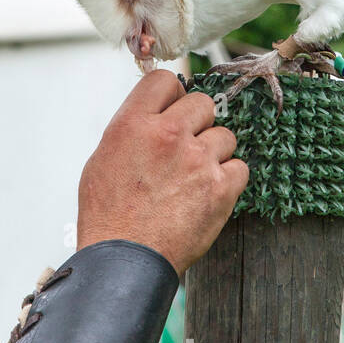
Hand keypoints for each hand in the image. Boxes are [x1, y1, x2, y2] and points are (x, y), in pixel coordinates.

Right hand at [76, 70, 247, 274]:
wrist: (125, 261)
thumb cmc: (108, 216)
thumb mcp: (102, 160)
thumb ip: (132, 131)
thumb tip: (153, 117)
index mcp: (132, 124)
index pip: (165, 81)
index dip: (171, 97)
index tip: (171, 112)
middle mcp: (167, 134)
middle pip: (202, 103)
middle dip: (196, 124)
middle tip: (184, 150)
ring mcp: (198, 160)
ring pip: (225, 136)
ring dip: (214, 154)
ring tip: (194, 179)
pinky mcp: (221, 187)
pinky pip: (241, 168)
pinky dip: (228, 181)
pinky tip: (208, 195)